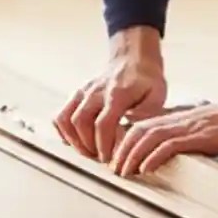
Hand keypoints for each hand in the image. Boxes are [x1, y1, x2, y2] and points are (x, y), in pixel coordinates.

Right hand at [54, 26, 167, 161]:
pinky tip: (76, 141)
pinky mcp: (77, 95)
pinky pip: (60, 115)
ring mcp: (83, 92)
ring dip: (73, 140)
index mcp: (117, 93)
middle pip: (80, 122)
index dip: (103, 144)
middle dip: (87, 145)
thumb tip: (133, 130)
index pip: (103, 123)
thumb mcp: (157, 95)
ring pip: (65, 118)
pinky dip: (63, 131)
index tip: (107, 158)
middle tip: (98, 158)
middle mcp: (96, 91)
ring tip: (87, 152)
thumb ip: (146, 114)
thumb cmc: (146, 80)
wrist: (133, 59)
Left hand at [109, 86, 217, 175]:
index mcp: (174, 119)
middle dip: (121, 151)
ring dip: (131, 156)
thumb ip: (184, 137)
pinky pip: (168, 146)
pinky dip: (153, 157)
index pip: (139, 127)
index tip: (115, 160)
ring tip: (123, 173)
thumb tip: (171, 154)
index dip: (123, 142)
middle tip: (112, 171)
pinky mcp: (197, 136)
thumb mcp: (200, 129)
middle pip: (136, 132)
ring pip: (147, 138)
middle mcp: (175, 121)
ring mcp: (185, 127)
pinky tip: (145, 169)